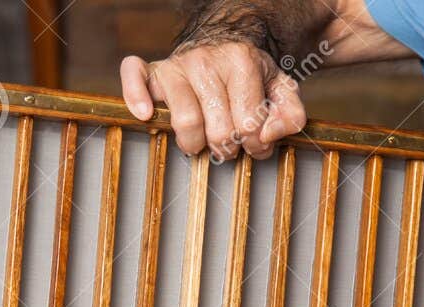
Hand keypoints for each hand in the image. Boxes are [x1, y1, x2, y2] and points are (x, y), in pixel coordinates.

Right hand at [119, 43, 306, 160]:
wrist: (221, 42)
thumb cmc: (249, 76)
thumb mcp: (280, 90)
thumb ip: (290, 115)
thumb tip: (267, 135)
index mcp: (241, 61)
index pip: (247, 125)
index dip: (254, 144)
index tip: (253, 141)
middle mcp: (207, 60)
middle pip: (218, 131)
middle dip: (226, 148)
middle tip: (228, 142)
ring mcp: (177, 65)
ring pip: (185, 123)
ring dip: (194, 144)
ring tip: (202, 138)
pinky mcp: (153, 70)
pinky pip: (134, 77)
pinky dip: (136, 97)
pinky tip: (147, 114)